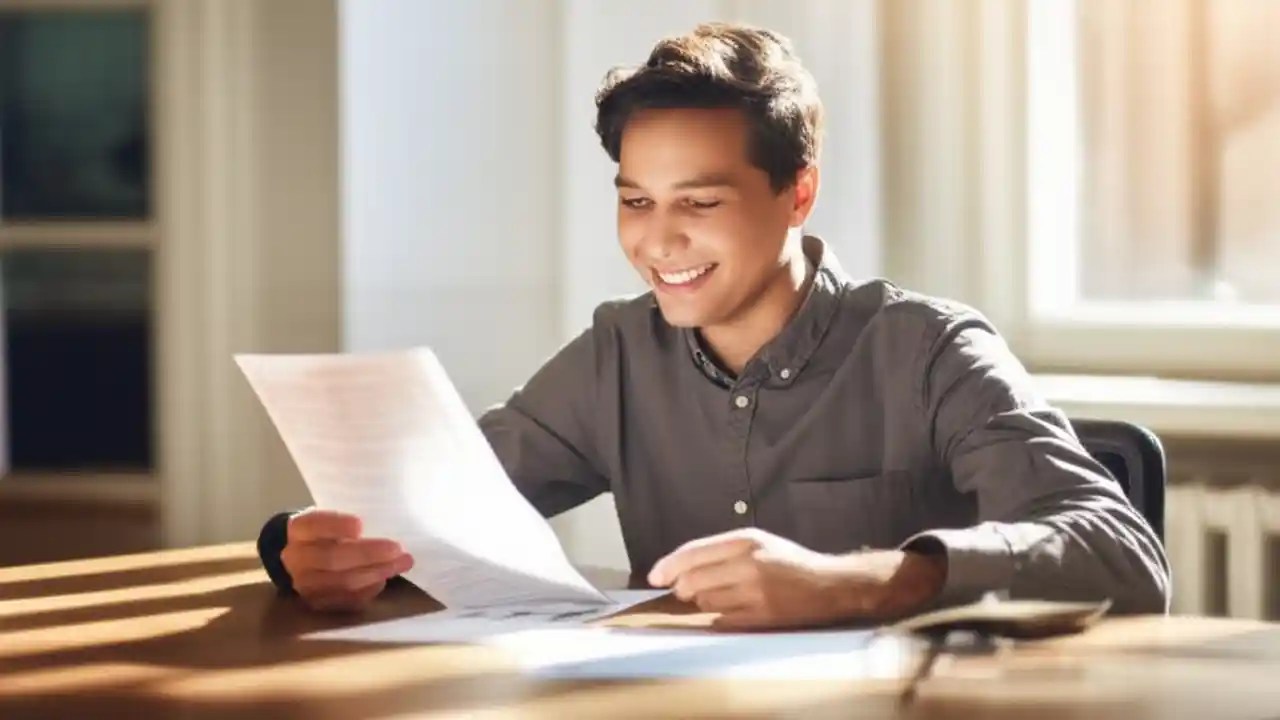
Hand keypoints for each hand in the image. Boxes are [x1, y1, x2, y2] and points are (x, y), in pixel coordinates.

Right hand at [281, 509, 414, 612]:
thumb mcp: (331, 518)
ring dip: (377, 572)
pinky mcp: (319, 604)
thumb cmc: (326, 532)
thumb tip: (386, 523)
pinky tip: (384, 578)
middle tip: (397, 549)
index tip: (360, 524)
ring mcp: (305, 585)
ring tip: (402, 563)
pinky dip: (369, 589)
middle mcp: (296, 559)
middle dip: (368, 554)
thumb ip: (349, 520)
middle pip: (332, 558)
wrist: (301, 558)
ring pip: (343, 582)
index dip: (336, 526)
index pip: (314, 526)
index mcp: (298, 530)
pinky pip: (347, 600)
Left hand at [647, 528, 945, 629]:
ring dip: (703, 602)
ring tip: (721, 596)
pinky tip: (730, 610)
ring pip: (706, 601)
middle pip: (693, 580)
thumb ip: (722, 551)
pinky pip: (722, 620)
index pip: (693, 552)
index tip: (654, 576)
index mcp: (746, 540)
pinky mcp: (762, 616)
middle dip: (682, 588)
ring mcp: (755, 592)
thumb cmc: (789, 562)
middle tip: (685, 591)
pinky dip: (719, 616)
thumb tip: (680, 569)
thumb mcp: (758, 543)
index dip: (668, 565)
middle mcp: (749, 563)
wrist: (829, 585)